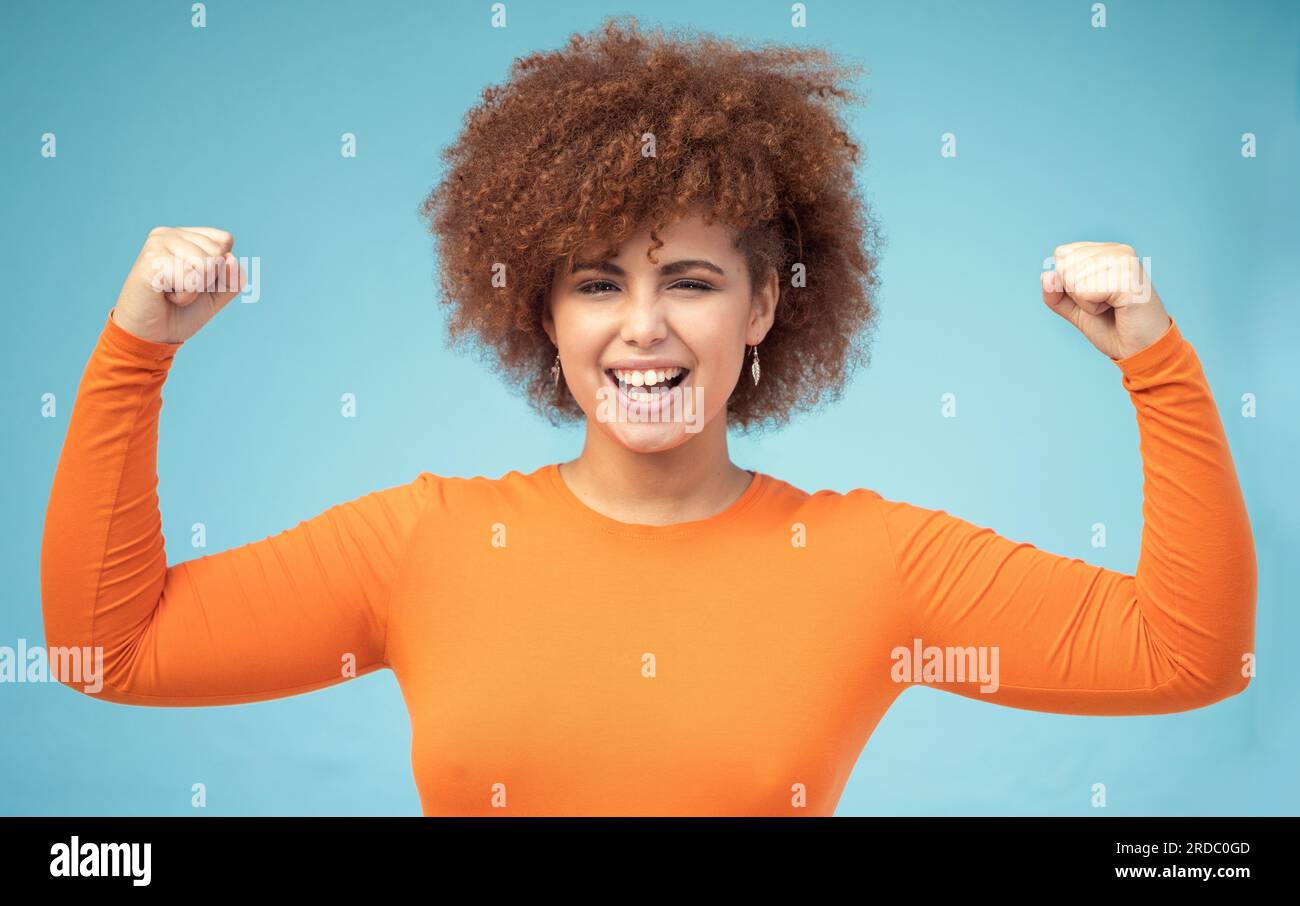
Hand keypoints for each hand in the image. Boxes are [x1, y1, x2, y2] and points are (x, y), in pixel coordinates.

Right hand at [110, 226, 245, 344]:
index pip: (224, 240)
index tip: (193, 280)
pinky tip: (164, 294)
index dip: (219, 269)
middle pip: (218, 253)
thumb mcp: (218, 293)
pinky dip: (185, 296)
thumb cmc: (182, 312)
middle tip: (180, 289)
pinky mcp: (151, 260)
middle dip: (206, 281)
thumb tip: (230, 259)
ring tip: (172, 292)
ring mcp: (158, 244)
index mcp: (185, 235)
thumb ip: (233, 276)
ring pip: (207, 264)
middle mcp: (169, 233)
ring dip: (194, 289)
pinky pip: (192, 278)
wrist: (151, 336)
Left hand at [1041, 242, 1171, 360]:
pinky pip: (1084, 290)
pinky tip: (1116, 309)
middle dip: (1075, 293)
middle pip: (1064, 265)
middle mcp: (1118, 251)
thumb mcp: (1075, 309)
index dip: (1067, 282)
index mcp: (1108, 251)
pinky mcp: (1128, 279)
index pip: (1062, 254)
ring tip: (1111, 307)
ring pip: (1072, 278)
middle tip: (1104, 304)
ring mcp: (1126, 262)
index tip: (1095, 295)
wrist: (1141, 350)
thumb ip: (1055, 293)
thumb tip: (1045, 275)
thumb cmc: (1112, 327)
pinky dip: (1092, 308)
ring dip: (1085, 302)